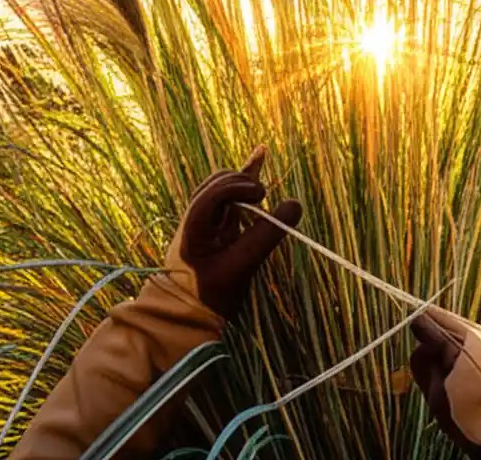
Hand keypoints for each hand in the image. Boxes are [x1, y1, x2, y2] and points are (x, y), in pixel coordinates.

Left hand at [166, 145, 301, 319]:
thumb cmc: (209, 296)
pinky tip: (258, 163)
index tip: (263, 196)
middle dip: (241, 181)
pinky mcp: (213, 230)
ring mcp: (203, 223)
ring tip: (260, 165)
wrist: (185, 317)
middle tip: (262, 193)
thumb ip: (266, 236)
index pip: (214, 192)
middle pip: (216, 183)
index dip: (239, 187)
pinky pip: (227, 201)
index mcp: (193, 226)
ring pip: (221, 189)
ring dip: (242, 183)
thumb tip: (295, 205)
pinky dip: (243, 189)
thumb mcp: (241, 267)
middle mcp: (195, 219)